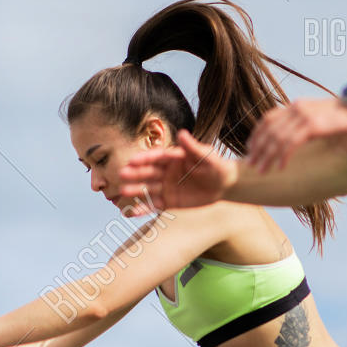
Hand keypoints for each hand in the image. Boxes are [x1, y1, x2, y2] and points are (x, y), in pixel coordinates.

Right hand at [117, 131, 236, 209]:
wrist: (224, 184)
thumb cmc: (215, 166)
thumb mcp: (206, 156)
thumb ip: (193, 147)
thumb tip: (183, 133)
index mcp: (173, 158)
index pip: (156, 157)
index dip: (145, 159)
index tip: (133, 160)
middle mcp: (166, 172)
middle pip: (148, 172)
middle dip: (136, 173)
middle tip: (122, 174)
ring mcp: (166, 187)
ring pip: (148, 189)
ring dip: (136, 190)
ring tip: (122, 192)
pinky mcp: (169, 201)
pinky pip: (154, 205)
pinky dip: (143, 208)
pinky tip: (130, 213)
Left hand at [245, 99, 346, 173]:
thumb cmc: (343, 116)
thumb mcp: (318, 117)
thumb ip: (303, 123)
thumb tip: (296, 137)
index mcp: (296, 105)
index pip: (267, 119)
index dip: (256, 134)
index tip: (250, 149)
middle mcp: (296, 108)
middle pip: (269, 130)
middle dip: (258, 149)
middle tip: (251, 165)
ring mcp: (304, 116)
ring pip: (277, 138)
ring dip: (267, 156)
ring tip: (262, 171)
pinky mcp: (313, 125)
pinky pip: (292, 143)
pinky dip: (283, 156)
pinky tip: (280, 168)